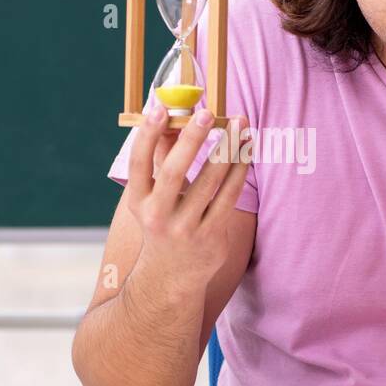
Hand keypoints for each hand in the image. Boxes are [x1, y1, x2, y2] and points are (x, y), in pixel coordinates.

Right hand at [124, 103, 251, 288]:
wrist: (170, 277)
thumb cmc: (163, 223)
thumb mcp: (152, 196)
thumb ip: (161, 157)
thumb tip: (171, 117)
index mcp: (139, 201)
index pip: (139, 163)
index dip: (148, 134)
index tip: (159, 108)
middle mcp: (158, 215)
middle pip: (174, 171)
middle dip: (191, 139)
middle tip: (207, 113)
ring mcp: (185, 228)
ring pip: (209, 182)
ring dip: (227, 149)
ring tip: (240, 125)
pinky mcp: (211, 235)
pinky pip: (229, 196)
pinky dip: (239, 171)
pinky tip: (247, 151)